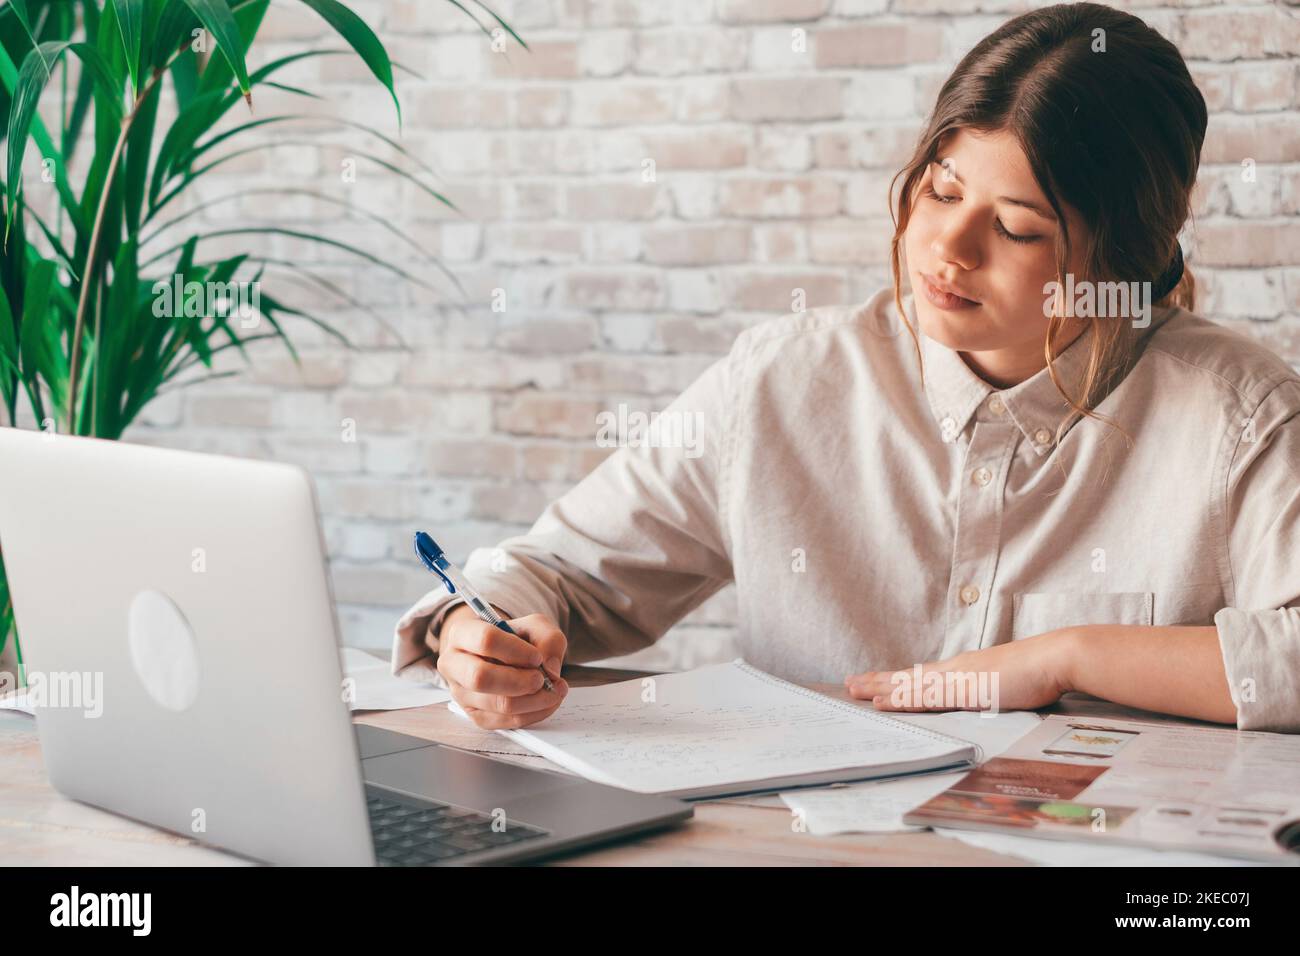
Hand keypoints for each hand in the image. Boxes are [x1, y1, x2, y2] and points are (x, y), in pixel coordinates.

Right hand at [430, 604, 568, 728]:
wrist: (505, 656)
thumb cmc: (515, 639)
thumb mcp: (535, 626)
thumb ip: (548, 639)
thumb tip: (550, 669)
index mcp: (462, 633)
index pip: (485, 640)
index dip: (516, 651)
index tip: (537, 657)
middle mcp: (454, 664)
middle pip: (481, 677)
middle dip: (519, 681)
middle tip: (542, 679)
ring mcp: (462, 694)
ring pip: (497, 704)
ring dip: (534, 700)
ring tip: (554, 690)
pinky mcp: (475, 716)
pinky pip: (506, 722)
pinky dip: (533, 714)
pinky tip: (546, 702)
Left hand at [844, 629, 1076, 713]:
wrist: (1056, 658)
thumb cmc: (1040, 671)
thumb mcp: (1009, 684)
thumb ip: (993, 690)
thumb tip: (987, 699)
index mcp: (965, 670)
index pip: (924, 676)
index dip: (899, 680)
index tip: (877, 682)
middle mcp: (956, 670)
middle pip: (909, 677)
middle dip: (879, 682)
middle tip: (850, 684)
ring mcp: (958, 678)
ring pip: (909, 685)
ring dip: (880, 689)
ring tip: (853, 690)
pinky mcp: (964, 689)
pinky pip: (924, 697)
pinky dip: (900, 700)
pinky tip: (881, 703)